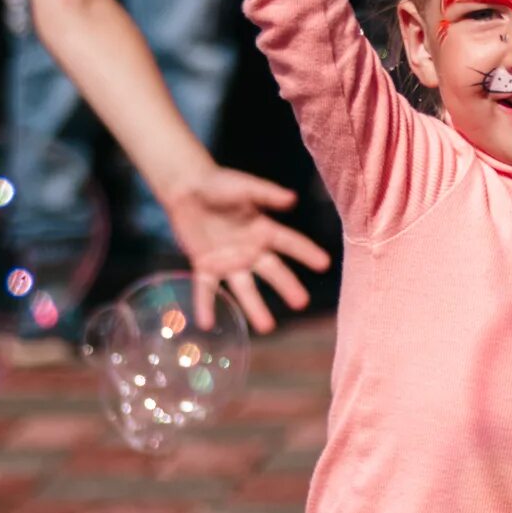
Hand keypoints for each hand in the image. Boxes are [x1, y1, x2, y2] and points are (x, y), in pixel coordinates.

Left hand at [160, 163, 333, 333]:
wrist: (186, 189)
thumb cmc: (218, 184)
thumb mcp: (243, 186)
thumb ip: (266, 193)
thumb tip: (292, 199)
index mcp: (263, 230)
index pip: (290, 243)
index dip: (307, 253)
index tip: (324, 264)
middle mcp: (250, 250)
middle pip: (272, 271)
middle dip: (287, 287)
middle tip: (301, 303)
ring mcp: (228, 261)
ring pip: (244, 288)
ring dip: (254, 307)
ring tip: (266, 328)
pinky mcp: (205, 266)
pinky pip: (207, 288)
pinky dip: (205, 305)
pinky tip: (206, 323)